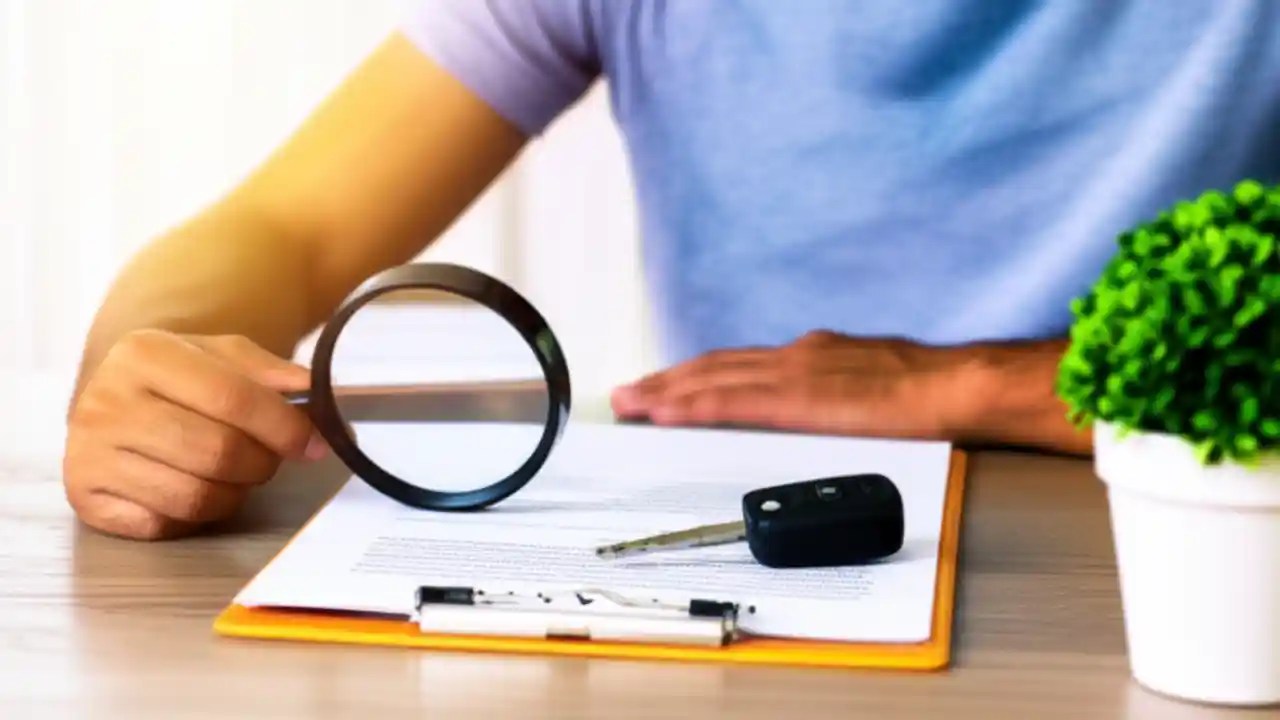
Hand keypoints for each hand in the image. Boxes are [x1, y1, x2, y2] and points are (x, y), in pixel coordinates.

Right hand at [63, 330, 327, 540]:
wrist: (115, 396)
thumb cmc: (182, 378)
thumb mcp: (226, 358)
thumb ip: (277, 376)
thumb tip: (325, 403)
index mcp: (145, 352)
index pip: (233, 397)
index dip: (284, 427)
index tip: (314, 444)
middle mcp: (106, 400)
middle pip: (217, 452)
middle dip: (260, 464)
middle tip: (267, 459)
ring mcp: (89, 451)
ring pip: (194, 496)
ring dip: (232, 494)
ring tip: (230, 473)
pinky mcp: (85, 496)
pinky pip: (163, 524)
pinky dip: (192, 516)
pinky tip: (190, 487)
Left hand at [610, 331, 973, 438]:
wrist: (956, 387)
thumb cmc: (929, 390)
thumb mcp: (873, 382)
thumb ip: (840, 394)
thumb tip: (825, 410)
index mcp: (814, 356)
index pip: (742, 366)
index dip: (699, 376)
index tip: (669, 385)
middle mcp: (795, 356)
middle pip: (715, 367)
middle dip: (669, 381)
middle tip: (630, 392)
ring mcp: (792, 373)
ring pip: (711, 380)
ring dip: (666, 391)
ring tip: (631, 402)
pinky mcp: (795, 397)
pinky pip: (728, 402)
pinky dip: (690, 406)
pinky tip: (665, 413)